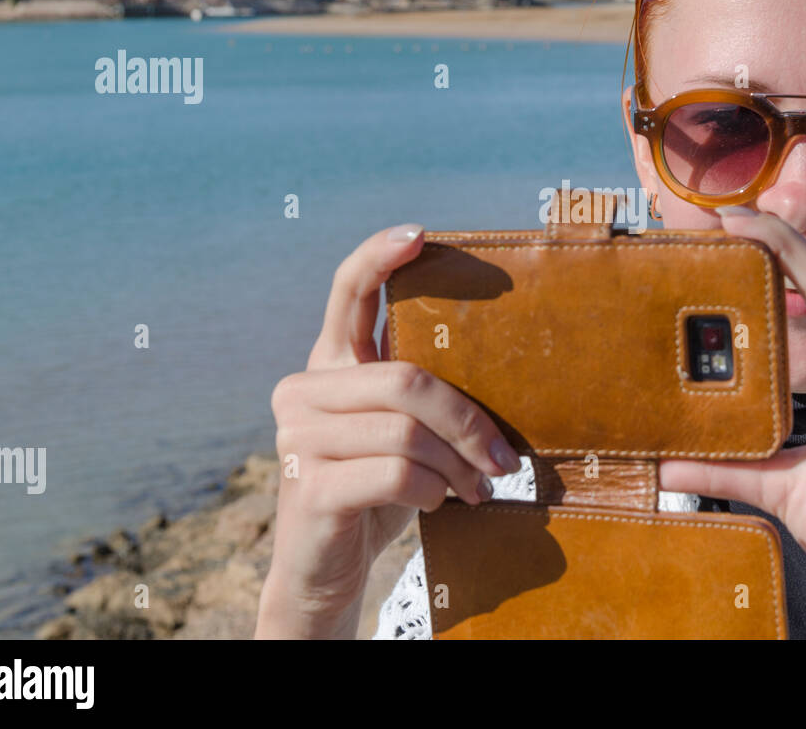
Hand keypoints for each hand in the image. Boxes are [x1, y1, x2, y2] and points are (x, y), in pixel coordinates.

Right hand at [255, 223, 522, 638]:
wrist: (325, 570)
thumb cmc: (378, 492)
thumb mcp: (401, 435)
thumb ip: (421, 396)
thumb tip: (509, 366)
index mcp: (329, 366)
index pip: (346, 293)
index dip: (379, 256)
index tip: (421, 235)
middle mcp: (302, 392)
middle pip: (407, 378)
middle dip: (469, 420)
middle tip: (506, 459)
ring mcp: (296, 439)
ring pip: (406, 431)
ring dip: (459, 466)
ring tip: (480, 489)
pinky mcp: (308, 488)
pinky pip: (397, 473)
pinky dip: (434, 490)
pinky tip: (438, 503)